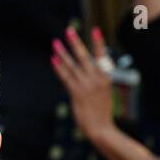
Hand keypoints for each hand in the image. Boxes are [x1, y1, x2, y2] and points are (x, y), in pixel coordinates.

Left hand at [51, 26, 115, 142]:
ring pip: (72, 65)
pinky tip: (53, 59)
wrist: (101, 128)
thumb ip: (97, 83)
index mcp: (106, 77)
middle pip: (84, 56)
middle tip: (69, 30)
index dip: (98, 43)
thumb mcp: (104, 94)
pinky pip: (66, 77)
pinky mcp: (77, 93)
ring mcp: (86, 85)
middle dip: (76, 43)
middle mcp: (97, 78)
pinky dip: (59, 67)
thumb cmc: (102, 113)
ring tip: (55, 42)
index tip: (95, 30)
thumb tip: (85, 76)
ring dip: (62, 53)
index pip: (102, 56)